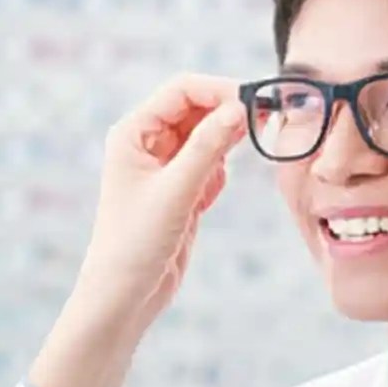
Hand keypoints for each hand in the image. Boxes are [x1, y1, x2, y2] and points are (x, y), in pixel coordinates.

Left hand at [75, 74, 246, 332]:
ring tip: (212, 185)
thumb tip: (239, 107)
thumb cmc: (134, 243)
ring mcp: (165, 167)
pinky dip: (217, 177)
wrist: (124, 296)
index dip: (219, 90)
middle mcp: (147, 143)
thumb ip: (208, 147)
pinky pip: (210, 165)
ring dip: (222, 150)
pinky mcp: (181, 190)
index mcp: (133, 133)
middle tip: (263, 125)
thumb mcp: (175, 191)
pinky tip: (204, 204)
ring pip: (207, 137)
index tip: (254, 102)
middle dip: (227, 117)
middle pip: (198, 109)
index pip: (182, 91)